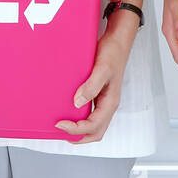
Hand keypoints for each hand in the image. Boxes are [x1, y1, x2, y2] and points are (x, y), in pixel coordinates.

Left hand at [55, 18, 136, 142]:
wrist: (117, 41)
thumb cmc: (113, 53)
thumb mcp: (102, 69)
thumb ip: (91, 86)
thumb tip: (78, 103)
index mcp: (111, 102)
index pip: (94, 126)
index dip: (76, 129)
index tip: (60, 124)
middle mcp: (108, 104)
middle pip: (95, 132)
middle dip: (78, 136)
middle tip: (60, 131)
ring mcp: (104, 100)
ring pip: (93, 124)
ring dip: (79, 130)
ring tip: (63, 126)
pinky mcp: (99, 94)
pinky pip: (90, 113)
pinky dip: (80, 118)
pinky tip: (68, 111)